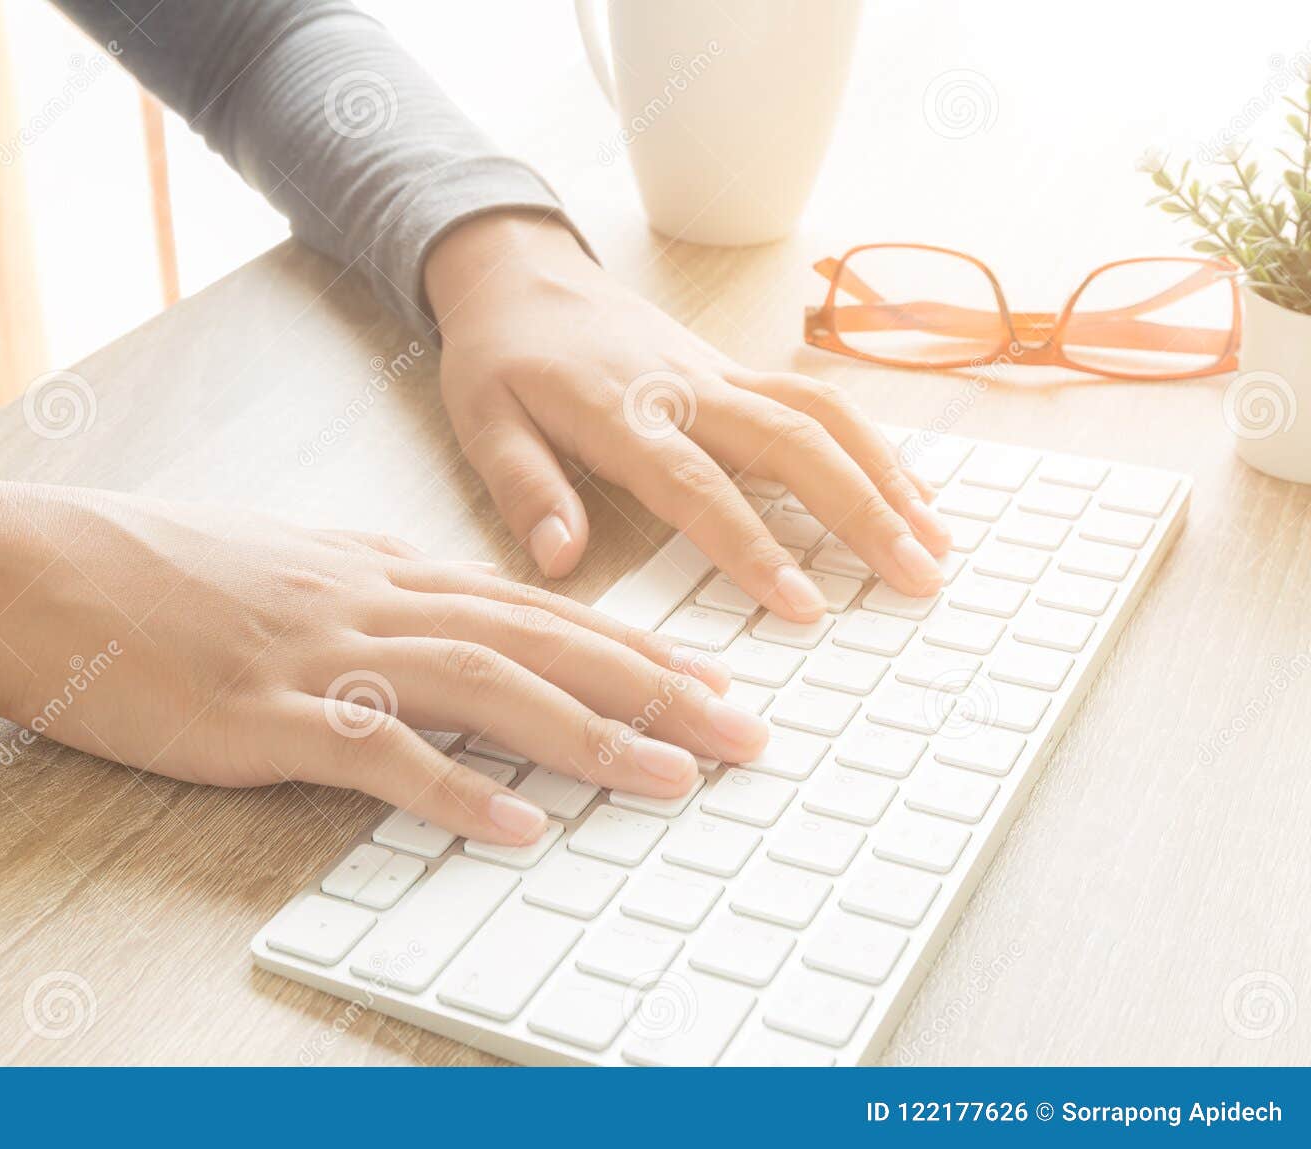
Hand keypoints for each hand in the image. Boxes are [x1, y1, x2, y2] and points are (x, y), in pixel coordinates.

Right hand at [0, 478, 773, 841]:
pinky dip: (455, 790)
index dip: (635, 647)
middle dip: (656, 688)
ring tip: (674, 774)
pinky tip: (518, 825)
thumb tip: (447, 614)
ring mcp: (324, 654)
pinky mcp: (265, 713)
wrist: (39, 569)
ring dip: (590, 735)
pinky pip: (378, 754)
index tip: (711, 681)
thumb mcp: (288, 563)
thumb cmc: (159, 571)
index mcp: (383, 570)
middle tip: (745, 732)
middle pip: (543, 641)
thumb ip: (373, 586)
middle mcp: (375, 602)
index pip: (537, 609)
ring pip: (487, 688)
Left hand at [424, 212, 951, 619]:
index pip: (699, 487)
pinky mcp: (735, 369)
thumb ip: (524, 489)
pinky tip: (911, 491)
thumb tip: (561, 558)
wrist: (522, 273)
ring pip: (822, 415)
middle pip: (791, 444)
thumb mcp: (483, 423)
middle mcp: (687, 388)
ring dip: (886, 476)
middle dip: (861, 512)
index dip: (754, 547)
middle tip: (916, 578)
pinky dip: (873, 445)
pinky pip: (819, 401)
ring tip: (936, 543)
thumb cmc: (502, 357)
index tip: (803, 605)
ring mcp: (720, 373)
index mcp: (622, 413)